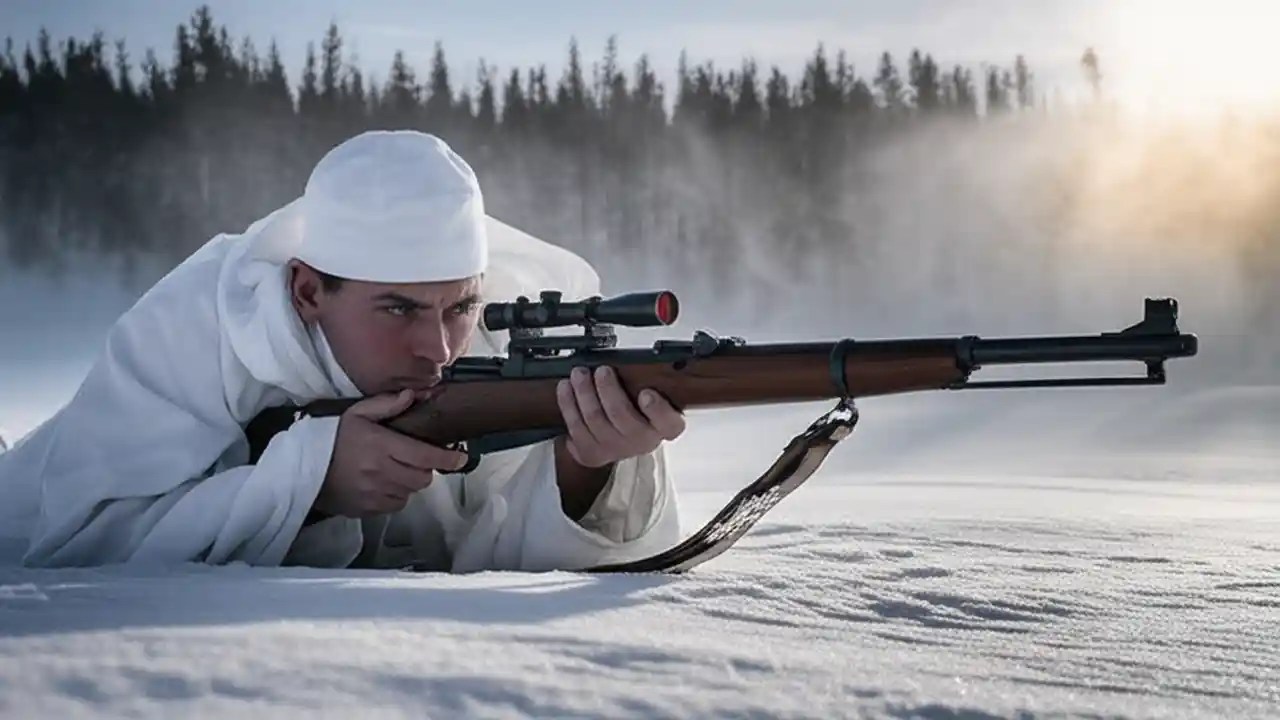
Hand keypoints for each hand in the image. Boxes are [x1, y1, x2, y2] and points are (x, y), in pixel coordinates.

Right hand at [317, 389, 467, 517]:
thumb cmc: (332, 437)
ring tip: (396, 470)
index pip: (426, 456)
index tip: (461, 457)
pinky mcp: (368, 508)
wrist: (303, 468)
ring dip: (410, 482)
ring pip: (411, 492)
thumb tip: (413, 396)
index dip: (448, 459)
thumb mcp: (357, 413)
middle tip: (415, 458)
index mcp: (381, 445)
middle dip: (426, 468)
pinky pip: (396, 505)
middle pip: (423, 477)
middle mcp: (382, 472)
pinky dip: (397, 496)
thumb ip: (386, 405)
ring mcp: (375, 493)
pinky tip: (384, 484)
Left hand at [556, 365, 685, 468]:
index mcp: (664, 427)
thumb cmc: (638, 413)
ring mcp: (615, 449)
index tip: (647, 393)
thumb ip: (650, 381)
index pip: (670, 424)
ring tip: (579, 374)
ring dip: (584, 393)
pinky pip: (575, 427)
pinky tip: (566, 388)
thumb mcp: (654, 396)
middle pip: (621, 416)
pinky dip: (568, 404)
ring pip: (595, 419)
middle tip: (601, 371)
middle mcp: (641, 441)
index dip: (658, 410)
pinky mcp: (592, 453)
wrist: (620, 441)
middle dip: (608, 390)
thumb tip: (631, 358)